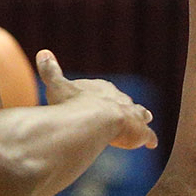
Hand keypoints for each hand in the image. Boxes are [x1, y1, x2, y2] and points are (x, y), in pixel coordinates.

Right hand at [36, 50, 156, 150]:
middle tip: (124, 109)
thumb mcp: (57, 86)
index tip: (100, 98)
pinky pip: (147, 136)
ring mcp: (132, 115)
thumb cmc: (73, 104)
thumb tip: (42, 52)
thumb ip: (50, 71)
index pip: (103, 89)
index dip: (101, 94)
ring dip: (140, 117)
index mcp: (101, 88)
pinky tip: (152, 143)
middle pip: (123, 100)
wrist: (95, 120)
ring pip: (139, 114)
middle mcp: (120, 99)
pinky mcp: (139, 132)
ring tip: (145, 118)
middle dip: (123, 105)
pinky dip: (149, 139)